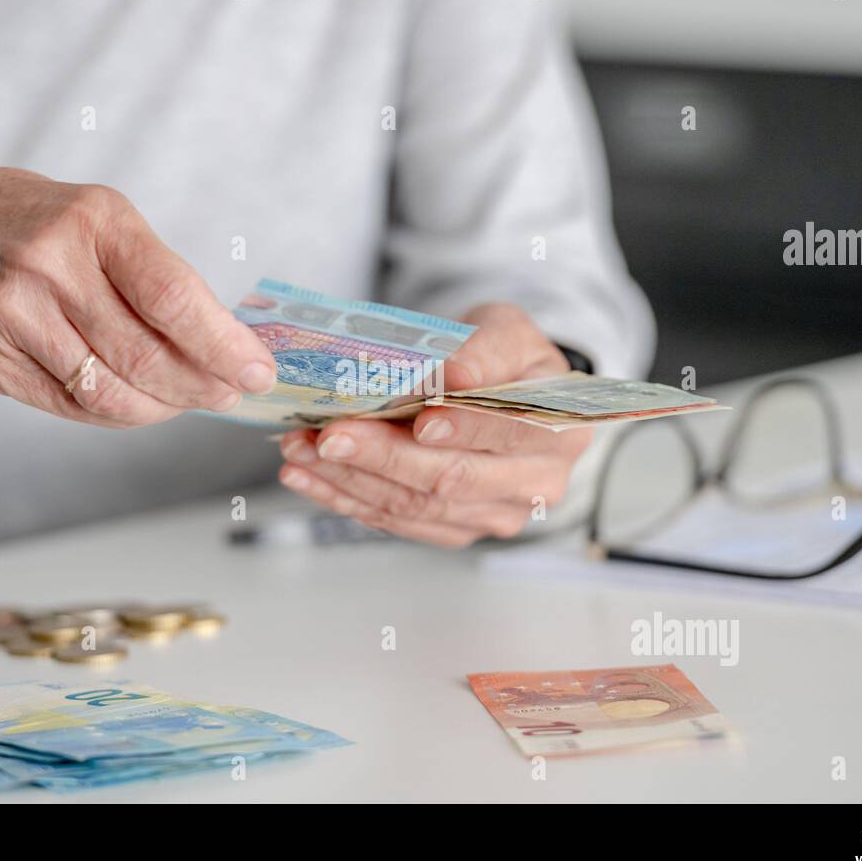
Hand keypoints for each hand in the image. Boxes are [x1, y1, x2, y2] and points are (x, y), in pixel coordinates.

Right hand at [0, 165, 275, 426]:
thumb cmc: (41, 224)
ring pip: (110, 392)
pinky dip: (115, 414)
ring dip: (163, 408)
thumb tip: (226, 349)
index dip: (224, 346)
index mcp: (94, 221)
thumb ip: (159, 279)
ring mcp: (10, 315)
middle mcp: (48, 265)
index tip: (259, 372)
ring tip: (187, 401)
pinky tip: (138, 404)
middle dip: (202, 386)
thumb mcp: (104, 220)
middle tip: (230, 393)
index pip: (174, 298)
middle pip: (146, 356)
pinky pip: (70, 407)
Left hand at [277, 303, 592, 546]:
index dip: (463, 429)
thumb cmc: (505, 358)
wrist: (501, 391)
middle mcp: (534, 484)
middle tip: (331, 434)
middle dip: (385, 457)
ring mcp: (493, 515)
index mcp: (560, 432)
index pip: (509, 434)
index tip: (418, 419)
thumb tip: (456, 376)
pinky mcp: (455, 530)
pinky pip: (397, 522)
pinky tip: (309, 477)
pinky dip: (348, 499)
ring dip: (352, 480)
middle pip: (452, 479)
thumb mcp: (506, 330)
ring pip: (416, 507)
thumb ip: (487, 348)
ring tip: (301, 451)